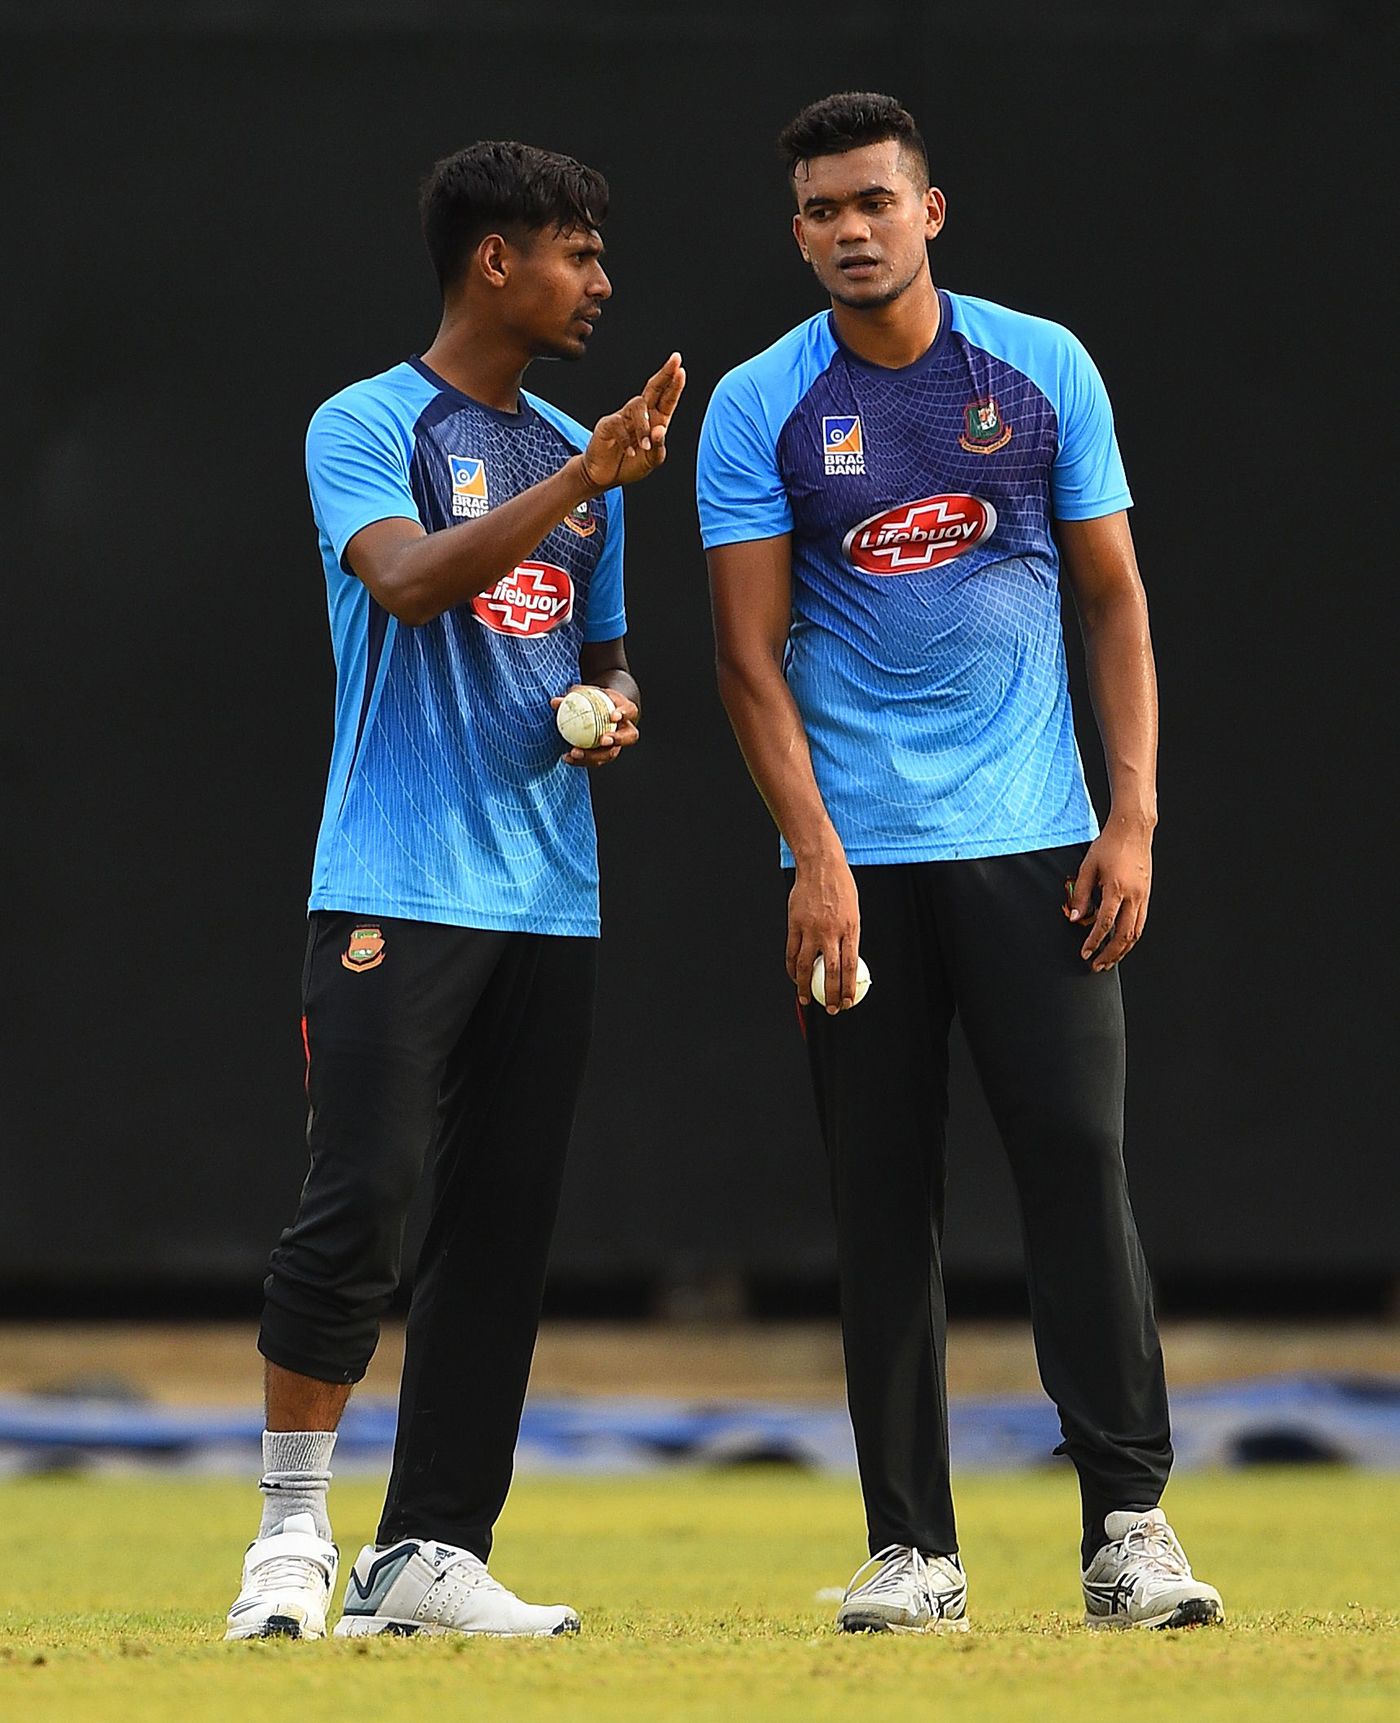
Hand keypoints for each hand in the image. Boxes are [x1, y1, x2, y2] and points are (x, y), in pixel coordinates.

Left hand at [550, 685, 639, 767]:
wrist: (604, 709)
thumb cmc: (596, 698)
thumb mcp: (587, 693)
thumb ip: (573, 696)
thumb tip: (554, 702)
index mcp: (627, 711)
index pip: (630, 711)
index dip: (624, 714)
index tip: (613, 716)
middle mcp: (626, 730)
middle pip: (628, 738)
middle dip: (616, 740)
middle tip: (602, 740)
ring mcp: (617, 745)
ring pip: (610, 754)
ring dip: (593, 756)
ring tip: (576, 753)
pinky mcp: (606, 754)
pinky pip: (595, 760)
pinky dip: (581, 760)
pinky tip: (567, 757)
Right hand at [580, 353, 685, 490]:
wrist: (604, 477)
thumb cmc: (629, 465)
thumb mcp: (651, 462)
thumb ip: (659, 448)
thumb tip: (660, 429)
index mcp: (654, 421)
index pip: (666, 399)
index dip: (674, 385)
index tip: (681, 370)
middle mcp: (640, 415)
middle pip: (653, 389)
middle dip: (665, 374)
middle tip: (676, 361)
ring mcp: (623, 417)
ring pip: (637, 406)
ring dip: (643, 426)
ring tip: (645, 446)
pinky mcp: (607, 425)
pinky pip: (618, 424)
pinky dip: (627, 440)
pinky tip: (631, 451)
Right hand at [787, 847, 860, 1013]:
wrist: (820, 866)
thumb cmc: (840, 887)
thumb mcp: (853, 912)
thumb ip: (848, 936)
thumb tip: (846, 960)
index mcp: (850, 929)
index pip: (850, 966)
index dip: (847, 988)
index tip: (847, 1002)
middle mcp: (830, 931)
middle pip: (829, 972)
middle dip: (830, 995)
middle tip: (831, 1009)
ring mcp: (810, 928)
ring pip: (805, 966)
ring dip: (805, 987)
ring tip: (805, 999)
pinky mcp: (794, 924)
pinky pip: (791, 952)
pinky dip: (791, 968)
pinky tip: (794, 977)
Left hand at [1064, 814, 1154, 970]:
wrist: (1133, 830)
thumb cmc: (1109, 846)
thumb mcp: (1087, 867)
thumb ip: (1080, 894)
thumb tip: (1074, 918)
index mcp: (1116, 889)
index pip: (1105, 924)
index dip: (1094, 942)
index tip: (1084, 952)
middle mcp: (1133, 896)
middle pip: (1124, 935)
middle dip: (1110, 954)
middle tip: (1096, 965)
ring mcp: (1143, 896)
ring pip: (1136, 932)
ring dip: (1122, 950)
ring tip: (1109, 960)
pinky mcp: (1146, 895)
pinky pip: (1140, 923)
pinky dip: (1131, 937)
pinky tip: (1121, 943)